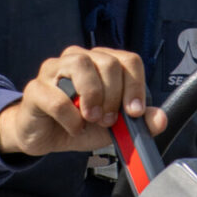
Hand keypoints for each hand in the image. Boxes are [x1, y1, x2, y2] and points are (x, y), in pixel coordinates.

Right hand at [0, 46, 168, 156]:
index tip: (134, 112)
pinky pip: (57, 97)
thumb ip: (138, 123)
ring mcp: (54, 70)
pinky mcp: (35, 89)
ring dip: (93, 97)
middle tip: (108, 119)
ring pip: (80, 65)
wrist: (44, 138)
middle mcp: (78, 59)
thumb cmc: (80, 124)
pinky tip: (73, 127)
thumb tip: (160, 119)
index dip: (135, 86)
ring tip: (92, 118)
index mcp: (101, 63)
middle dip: (114, 95)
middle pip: (107, 62)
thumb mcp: (114, 127)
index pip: (128, 60)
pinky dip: (70, 117)